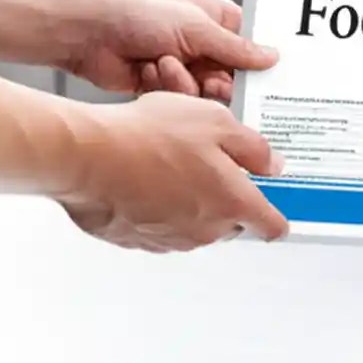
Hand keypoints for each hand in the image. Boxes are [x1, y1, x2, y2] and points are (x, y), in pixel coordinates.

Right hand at [58, 91, 288, 251]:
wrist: (87, 155)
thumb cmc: (149, 136)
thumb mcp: (217, 121)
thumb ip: (254, 148)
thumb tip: (273, 165)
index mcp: (233, 202)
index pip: (272, 227)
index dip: (276, 216)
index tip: (272, 206)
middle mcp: (206, 230)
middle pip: (232, 223)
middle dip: (226, 198)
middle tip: (206, 163)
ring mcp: (171, 239)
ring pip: (195, 224)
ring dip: (189, 201)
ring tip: (169, 162)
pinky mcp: (138, 241)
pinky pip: (160, 227)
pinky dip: (158, 208)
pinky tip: (143, 178)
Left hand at [65, 0, 276, 101]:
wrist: (91, 32)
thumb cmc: (139, 14)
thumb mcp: (197, 28)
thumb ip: (236, 48)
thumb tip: (271, 57)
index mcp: (216, 18)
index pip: (250, 45)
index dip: (256, 63)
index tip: (262, 80)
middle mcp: (202, 42)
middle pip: (231, 76)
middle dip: (219, 80)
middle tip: (211, 80)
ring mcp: (183, 64)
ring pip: (206, 92)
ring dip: (186, 82)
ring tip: (166, 64)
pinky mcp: (164, 85)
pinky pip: (182, 99)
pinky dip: (167, 88)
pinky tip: (150, 71)